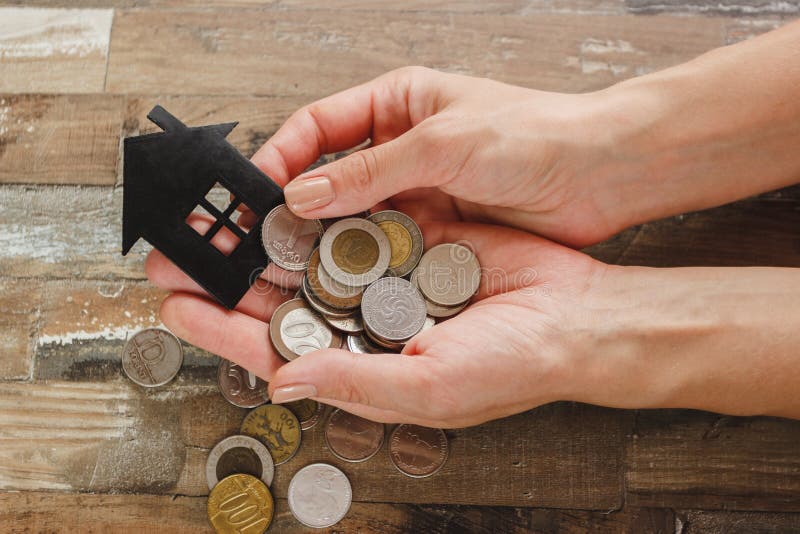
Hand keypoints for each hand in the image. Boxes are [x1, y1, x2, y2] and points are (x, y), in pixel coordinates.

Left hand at [145, 219, 605, 426]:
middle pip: (280, 299)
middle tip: (177, 256)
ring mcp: (385, 278)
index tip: (177, 307)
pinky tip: (283, 195)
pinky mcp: (408, 239)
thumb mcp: (431, 386)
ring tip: (218, 221)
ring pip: (309, 257)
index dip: (222, 331)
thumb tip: (280, 382)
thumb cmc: (513, 365)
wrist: (575, 314)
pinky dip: (320, 209)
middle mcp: (365, 323)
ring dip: (264, 240)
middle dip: (228, 279)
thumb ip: (354, 383)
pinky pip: (354, 221)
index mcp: (362, 365)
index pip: (275, 349)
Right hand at [245, 67, 636, 247]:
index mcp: (396, 104)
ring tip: (289, 267)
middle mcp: (399, 147)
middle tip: (259, 238)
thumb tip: (304, 195)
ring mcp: (416, 190)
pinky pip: (383, 244)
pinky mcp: (435, 227)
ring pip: (352, 215)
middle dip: (292, 205)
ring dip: (323, 239)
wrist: (600, 174)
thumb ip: (371, 171)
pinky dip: (360, 260)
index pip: (316, 128)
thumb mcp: (444, 144)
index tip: (251, 192)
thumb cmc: (534, 135)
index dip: (279, 157)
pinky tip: (341, 280)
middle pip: (327, 176)